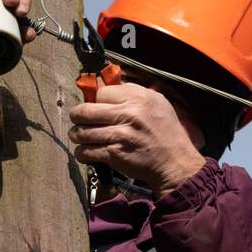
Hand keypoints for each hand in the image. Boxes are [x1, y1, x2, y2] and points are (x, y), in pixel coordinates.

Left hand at [69, 80, 206, 198]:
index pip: (102, 92)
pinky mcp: (115, 154)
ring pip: (82, 132)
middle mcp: (129, 114)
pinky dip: (81, 153)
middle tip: (77, 119)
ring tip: (79, 136)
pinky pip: (86, 151)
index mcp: (138, 98)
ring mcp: (120, 135)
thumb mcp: (157, 103)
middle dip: (77, 115)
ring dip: (76, 135)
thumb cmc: (167, 134)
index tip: (96, 106)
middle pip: (86, 110)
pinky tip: (85, 152)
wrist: (175, 163)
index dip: (96, 99)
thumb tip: (107, 88)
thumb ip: (133, 93)